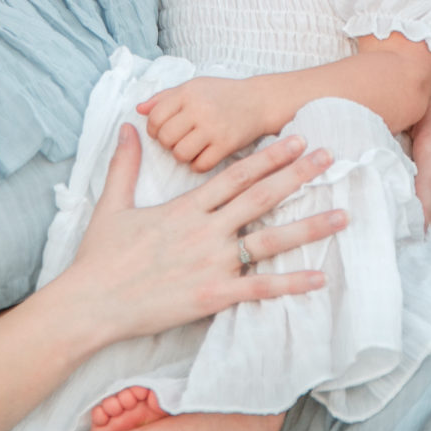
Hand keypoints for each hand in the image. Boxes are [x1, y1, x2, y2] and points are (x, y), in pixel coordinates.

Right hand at [59, 126, 343, 343]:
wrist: (88, 303)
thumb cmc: (99, 258)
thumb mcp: (111, 203)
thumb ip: (125, 164)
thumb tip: (128, 126)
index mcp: (186, 208)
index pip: (236, 175)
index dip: (269, 157)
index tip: (295, 139)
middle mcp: (205, 231)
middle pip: (260, 198)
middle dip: (297, 176)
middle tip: (329, 157)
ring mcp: (211, 263)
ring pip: (269, 241)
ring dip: (309, 227)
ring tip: (342, 215)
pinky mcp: (211, 296)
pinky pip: (259, 290)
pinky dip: (290, 284)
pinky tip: (318, 278)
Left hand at [138, 76, 270, 171]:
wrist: (259, 101)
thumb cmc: (223, 94)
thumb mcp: (193, 86)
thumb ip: (164, 97)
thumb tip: (139, 110)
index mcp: (188, 92)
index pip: (155, 117)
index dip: (153, 129)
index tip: (162, 131)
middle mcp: (199, 109)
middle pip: (165, 138)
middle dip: (167, 144)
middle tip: (177, 140)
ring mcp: (214, 128)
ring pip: (180, 154)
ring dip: (181, 155)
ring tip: (190, 148)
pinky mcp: (227, 145)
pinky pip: (200, 165)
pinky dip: (197, 165)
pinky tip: (203, 156)